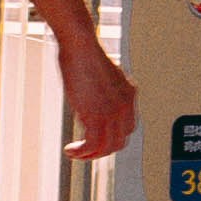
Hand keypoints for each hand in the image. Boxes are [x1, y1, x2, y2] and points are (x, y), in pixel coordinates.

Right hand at [60, 39, 139, 163]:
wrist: (81, 46)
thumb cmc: (84, 53)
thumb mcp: (101, 75)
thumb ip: (102, 91)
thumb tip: (91, 98)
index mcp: (129, 94)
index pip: (128, 127)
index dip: (113, 137)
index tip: (98, 140)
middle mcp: (125, 106)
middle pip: (120, 141)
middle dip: (102, 150)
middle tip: (85, 152)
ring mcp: (112, 113)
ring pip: (107, 147)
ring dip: (90, 155)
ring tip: (76, 153)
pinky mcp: (96, 116)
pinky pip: (92, 145)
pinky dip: (81, 152)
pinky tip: (71, 150)